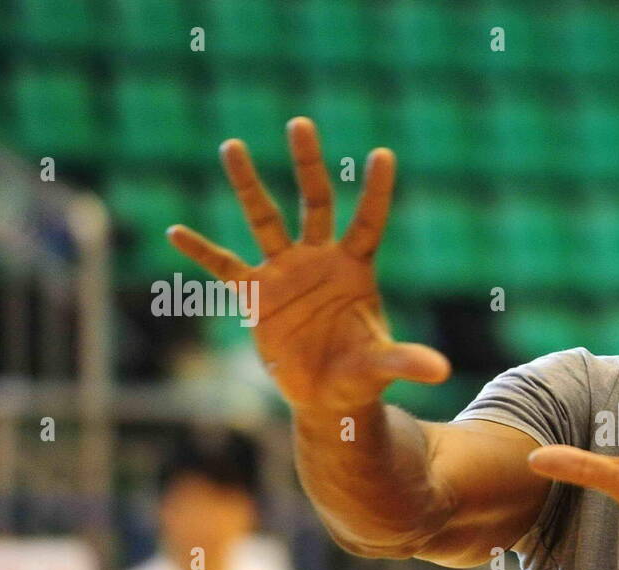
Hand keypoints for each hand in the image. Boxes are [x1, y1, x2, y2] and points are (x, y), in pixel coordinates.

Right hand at [166, 117, 448, 412]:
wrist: (327, 397)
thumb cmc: (360, 374)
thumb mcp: (382, 366)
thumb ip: (405, 361)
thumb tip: (441, 371)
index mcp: (356, 269)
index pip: (369, 222)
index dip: (377, 191)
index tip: (384, 153)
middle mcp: (320, 261)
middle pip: (315, 202)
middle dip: (308, 164)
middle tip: (301, 123)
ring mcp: (285, 273)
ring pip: (265, 220)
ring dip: (249, 185)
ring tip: (233, 146)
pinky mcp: (257, 296)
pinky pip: (225, 268)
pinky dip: (202, 253)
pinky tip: (177, 232)